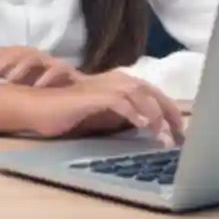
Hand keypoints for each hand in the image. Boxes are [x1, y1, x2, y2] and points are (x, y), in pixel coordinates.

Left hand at [0, 45, 81, 86]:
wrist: (86, 96)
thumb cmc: (49, 94)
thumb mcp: (23, 90)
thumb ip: (4, 87)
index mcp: (22, 60)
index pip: (0, 52)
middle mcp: (36, 58)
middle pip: (14, 53)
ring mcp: (52, 63)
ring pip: (33, 57)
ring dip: (19, 67)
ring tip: (7, 80)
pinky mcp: (69, 72)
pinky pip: (58, 69)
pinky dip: (47, 77)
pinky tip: (37, 87)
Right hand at [29, 71, 186, 144]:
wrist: (37, 108)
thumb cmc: (67, 114)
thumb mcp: (102, 117)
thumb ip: (122, 117)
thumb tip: (149, 129)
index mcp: (117, 84)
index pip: (152, 93)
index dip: (169, 110)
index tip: (181, 133)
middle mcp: (113, 81)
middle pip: (150, 91)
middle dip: (169, 113)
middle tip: (180, 138)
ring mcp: (101, 87)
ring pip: (138, 94)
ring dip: (154, 115)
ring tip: (163, 137)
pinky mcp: (90, 96)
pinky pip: (118, 101)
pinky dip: (132, 111)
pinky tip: (142, 125)